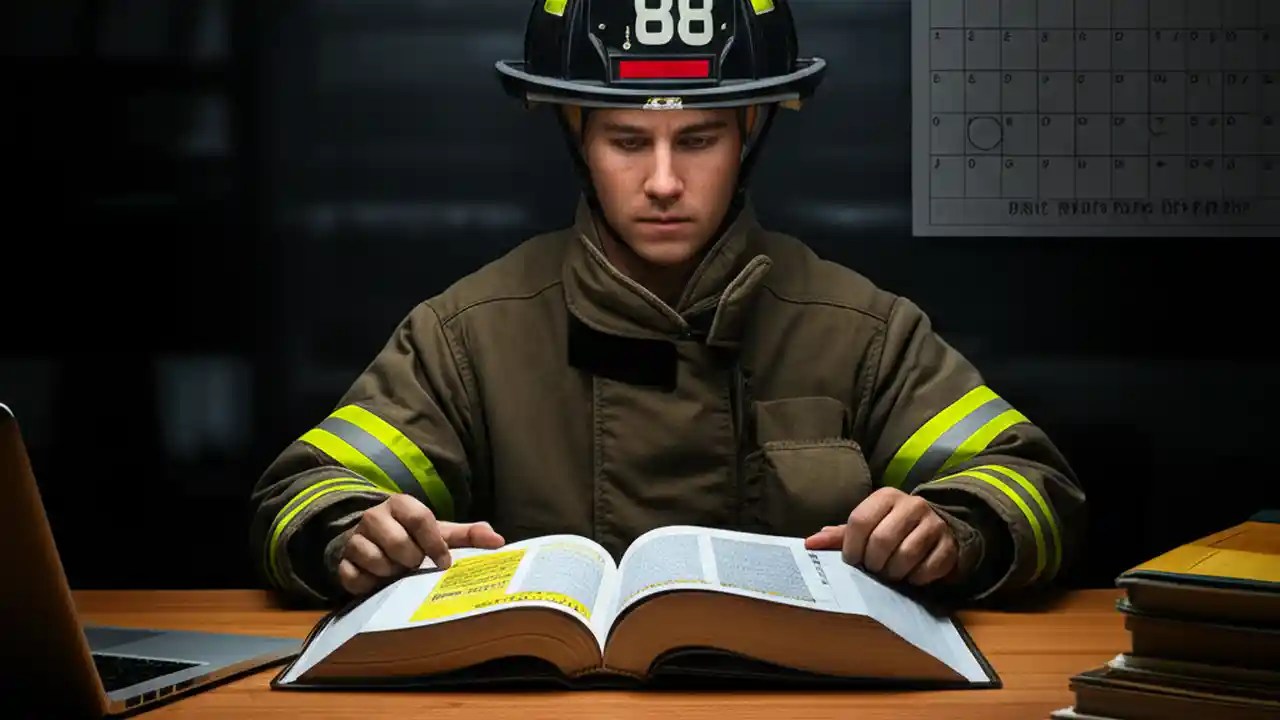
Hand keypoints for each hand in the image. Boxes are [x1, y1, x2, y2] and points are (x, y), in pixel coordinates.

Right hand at [337, 494, 504, 595]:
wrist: (374, 543)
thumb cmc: (414, 538)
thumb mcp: (441, 532)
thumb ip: (469, 535)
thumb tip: (499, 541)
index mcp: (401, 505)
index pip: (420, 519)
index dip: (435, 544)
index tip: (444, 563)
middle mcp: (375, 517)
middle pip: (398, 542)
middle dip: (412, 560)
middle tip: (416, 566)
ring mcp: (355, 539)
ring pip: (376, 560)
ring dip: (392, 573)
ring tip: (398, 573)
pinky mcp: (341, 561)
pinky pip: (354, 577)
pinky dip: (369, 584)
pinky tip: (378, 583)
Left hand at [803, 487, 957, 585]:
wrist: (937, 528)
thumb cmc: (892, 528)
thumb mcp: (867, 526)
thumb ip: (840, 536)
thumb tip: (810, 543)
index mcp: (886, 496)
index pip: (859, 521)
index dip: (851, 547)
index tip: (852, 560)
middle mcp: (912, 505)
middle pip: (881, 540)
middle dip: (872, 563)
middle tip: (872, 568)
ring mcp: (934, 524)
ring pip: (905, 556)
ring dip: (893, 573)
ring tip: (890, 572)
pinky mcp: (949, 545)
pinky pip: (927, 569)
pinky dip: (915, 579)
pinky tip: (910, 575)